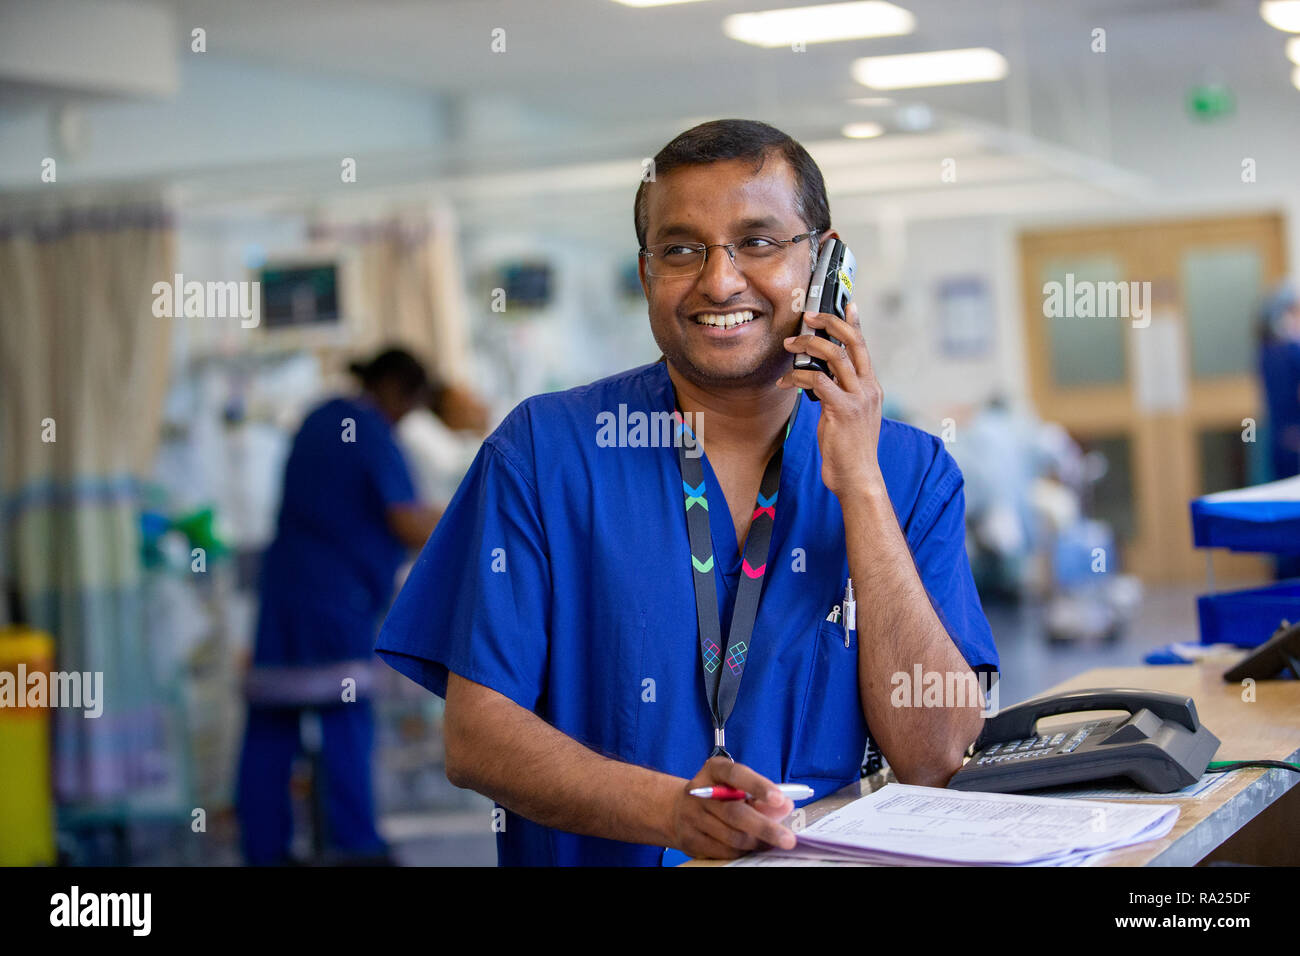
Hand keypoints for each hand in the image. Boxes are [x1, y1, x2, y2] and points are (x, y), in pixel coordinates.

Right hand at [667, 757, 796, 858]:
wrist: (677, 809)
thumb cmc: (718, 796)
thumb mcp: (737, 787)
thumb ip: (762, 796)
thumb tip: (786, 806)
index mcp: (714, 770)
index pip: (736, 775)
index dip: (759, 786)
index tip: (779, 799)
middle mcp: (699, 792)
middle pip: (735, 813)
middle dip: (765, 827)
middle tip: (788, 839)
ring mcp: (692, 817)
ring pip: (732, 837)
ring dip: (756, 842)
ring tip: (770, 843)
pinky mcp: (689, 839)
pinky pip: (723, 851)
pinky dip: (742, 852)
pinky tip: (750, 847)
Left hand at [778, 300, 884, 497]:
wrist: (858, 478)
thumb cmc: (849, 449)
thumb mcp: (848, 415)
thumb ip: (840, 393)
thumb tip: (819, 376)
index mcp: (871, 387)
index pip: (864, 347)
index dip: (855, 323)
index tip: (847, 304)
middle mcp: (869, 388)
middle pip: (853, 342)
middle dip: (830, 323)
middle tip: (808, 315)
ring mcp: (858, 398)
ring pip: (834, 356)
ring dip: (808, 345)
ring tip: (789, 345)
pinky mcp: (843, 410)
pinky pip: (817, 381)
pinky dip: (797, 377)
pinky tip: (784, 382)